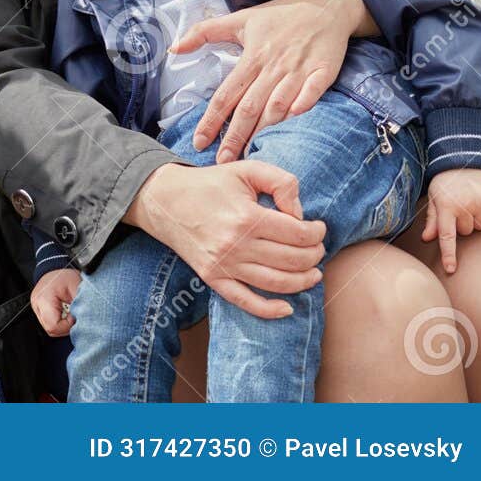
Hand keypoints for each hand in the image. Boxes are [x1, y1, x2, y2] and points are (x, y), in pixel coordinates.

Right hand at [32, 268, 81, 336]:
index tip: (75, 316)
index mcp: (44, 299)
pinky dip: (58, 321)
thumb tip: (86, 321)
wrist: (55, 266)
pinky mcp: (38, 308)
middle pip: (51, 330)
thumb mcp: (77, 288)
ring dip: (62, 325)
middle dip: (65, 327)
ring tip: (69, 314)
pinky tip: (64, 314)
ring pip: (49, 329)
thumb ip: (82, 306)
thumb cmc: (65, 275)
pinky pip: (48, 322)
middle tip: (74, 316)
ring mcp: (36, 307)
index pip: (53, 326)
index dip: (67, 326)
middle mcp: (37, 304)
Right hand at [125, 161, 325, 318]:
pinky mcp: (213, 277)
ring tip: (313, 272)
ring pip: (277, 283)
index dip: (317, 233)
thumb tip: (300, 214)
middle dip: (315, 255)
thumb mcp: (246, 169)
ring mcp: (224, 264)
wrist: (163, 200)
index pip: (299, 234)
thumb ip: (281, 182)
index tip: (317, 228)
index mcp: (247, 217)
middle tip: (317, 248)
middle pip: (293, 260)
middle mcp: (237, 245)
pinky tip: (288, 309)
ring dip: (304, 281)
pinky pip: (245, 301)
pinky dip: (270, 310)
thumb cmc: (209, 183)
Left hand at [172, 0, 360, 161]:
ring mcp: (299, 70)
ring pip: (279, 104)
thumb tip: (174, 47)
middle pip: (250, 106)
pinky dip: (305, 103)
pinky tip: (295, 119)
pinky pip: (314, 90)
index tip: (199, 142)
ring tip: (252, 155)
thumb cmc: (278, 17)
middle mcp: (273, 67)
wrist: (324, 5)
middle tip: (223, 161)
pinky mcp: (324, 70)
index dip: (212, 119)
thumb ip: (203, 32)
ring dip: (265, 130)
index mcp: (251, 58)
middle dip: (235, 136)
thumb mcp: (238, 19)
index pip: (226, 94)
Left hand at [422, 168, 480, 273]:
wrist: (465, 162)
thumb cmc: (446, 182)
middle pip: (465, 232)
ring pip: (478, 227)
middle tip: (459, 206)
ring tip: (470, 202)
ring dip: (475, 218)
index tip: (451, 269)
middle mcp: (465, 205)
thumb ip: (432, 220)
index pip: (446, 235)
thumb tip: (426, 239)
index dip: (449, 254)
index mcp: (445, 205)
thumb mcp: (434, 198)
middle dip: (461, 223)